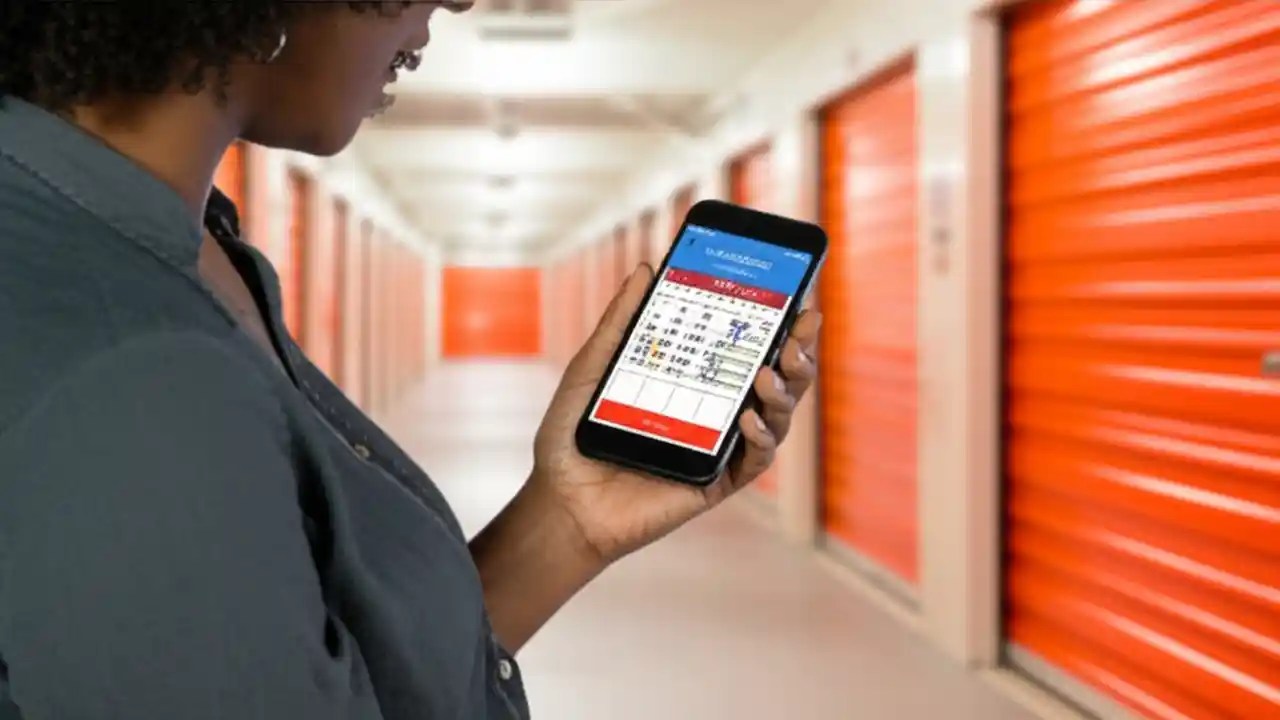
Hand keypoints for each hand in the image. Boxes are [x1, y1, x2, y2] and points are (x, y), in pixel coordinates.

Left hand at [530, 264, 821, 565]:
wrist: (560, 499)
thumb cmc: (573, 435)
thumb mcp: (594, 366)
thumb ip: (622, 320)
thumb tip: (646, 269)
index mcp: (694, 380)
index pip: (745, 347)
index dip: (778, 323)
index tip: (798, 295)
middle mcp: (715, 411)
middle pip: (775, 378)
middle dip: (798, 351)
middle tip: (802, 328)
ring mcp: (720, 447)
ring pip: (777, 417)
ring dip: (783, 391)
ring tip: (769, 372)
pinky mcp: (717, 482)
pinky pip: (755, 460)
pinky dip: (761, 438)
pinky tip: (748, 419)